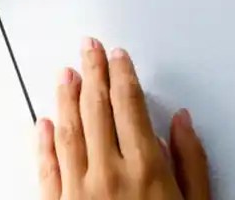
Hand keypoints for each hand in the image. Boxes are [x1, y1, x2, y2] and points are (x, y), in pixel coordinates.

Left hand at [37, 38, 209, 199]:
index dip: (122, 74)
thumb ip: (191, 162)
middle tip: (89, 48)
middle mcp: (108, 175)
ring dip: (66, 97)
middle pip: (96, 109)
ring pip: (69, 132)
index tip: (118, 56)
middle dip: (93, 72)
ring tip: (67, 74)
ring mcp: (78, 192)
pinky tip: (45, 123)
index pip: (129, 105)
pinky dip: (43, 142)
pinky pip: (46, 168)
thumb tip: (183, 124)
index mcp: (146, 169)